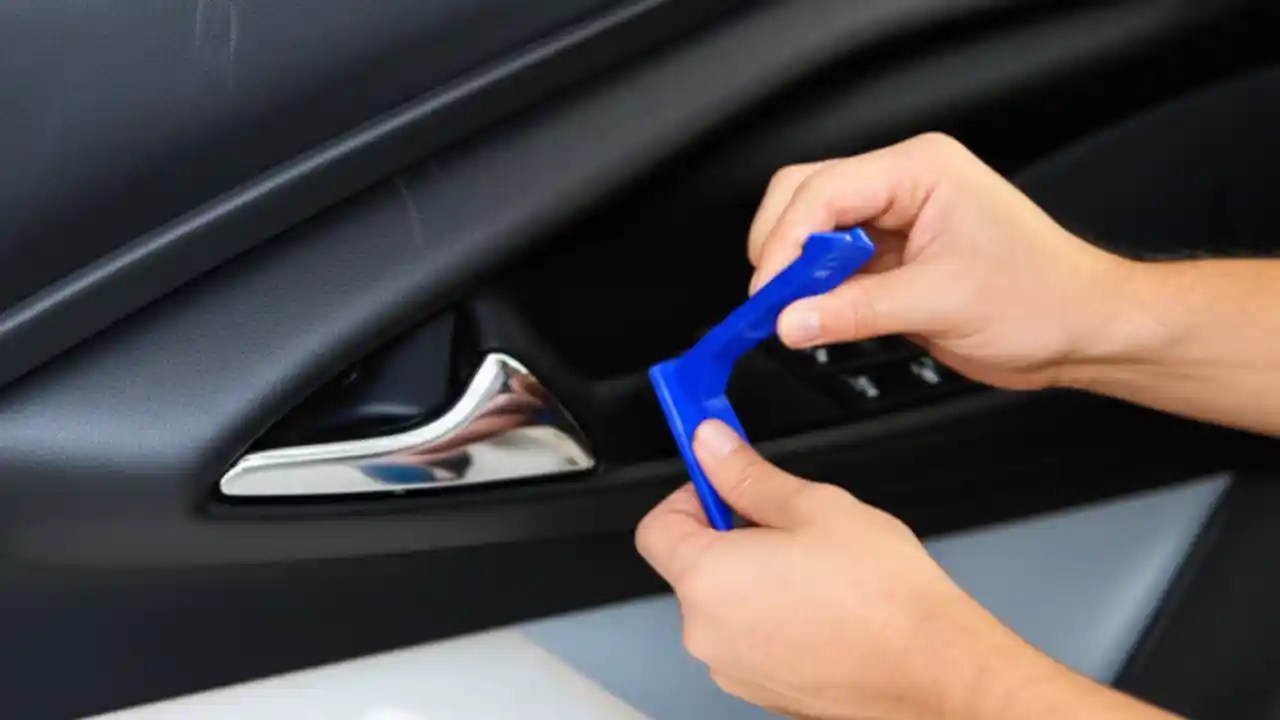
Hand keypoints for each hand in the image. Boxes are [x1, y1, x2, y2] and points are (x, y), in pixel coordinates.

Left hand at [635, 420, 1183, 719]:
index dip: (689, 495)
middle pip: (691, 566)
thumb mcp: (815, 506)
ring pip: (723, 604)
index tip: (722, 482)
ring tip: (815, 567)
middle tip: (784, 522)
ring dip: (752, 577)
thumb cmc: (885, 598)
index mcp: (708, 579)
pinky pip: (748, 638)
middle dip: (729, 535)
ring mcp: (732, 668)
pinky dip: (770, 616)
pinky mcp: (761, 690)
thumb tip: (711, 445)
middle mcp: (706, 632)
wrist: (935, 672)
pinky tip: (821, 604)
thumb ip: (747, 473)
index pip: (656, 526)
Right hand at [748, 132, 1151, 389]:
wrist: (1084, 329)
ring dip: (795, 274)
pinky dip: (815, 295)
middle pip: (803, 198)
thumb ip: (857, 311)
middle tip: (773, 303)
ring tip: (793, 315)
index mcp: (920, 170)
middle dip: (780, 250)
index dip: (786, 241)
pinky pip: (831, 269)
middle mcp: (902, 186)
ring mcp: (893, 221)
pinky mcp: (889, 259)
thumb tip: (791, 320)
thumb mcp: (943, 303)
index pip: (823, 190)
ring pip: (810, 232)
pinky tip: (816, 319)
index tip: (770, 292)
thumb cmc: (1044, 297)